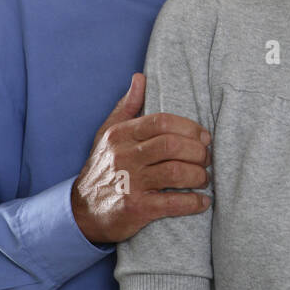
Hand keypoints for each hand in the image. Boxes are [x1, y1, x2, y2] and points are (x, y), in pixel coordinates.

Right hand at [71, 73, 212, 243]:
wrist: (82, 211)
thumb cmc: (102, 168)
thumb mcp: (107, 135)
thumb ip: (127, 107)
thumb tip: (140, 78)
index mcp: (121, 135)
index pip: (162, 121)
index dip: (190, 128)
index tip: (205, 137)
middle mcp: (123, 156)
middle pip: (172, 146)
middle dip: (198, 152)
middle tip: (207, 159)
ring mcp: (129, 183)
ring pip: (176, 172)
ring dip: (199, 176)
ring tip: (204, 179)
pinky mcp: (135, 209)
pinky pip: (172, 203)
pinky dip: (193, 202)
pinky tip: (202, 201)